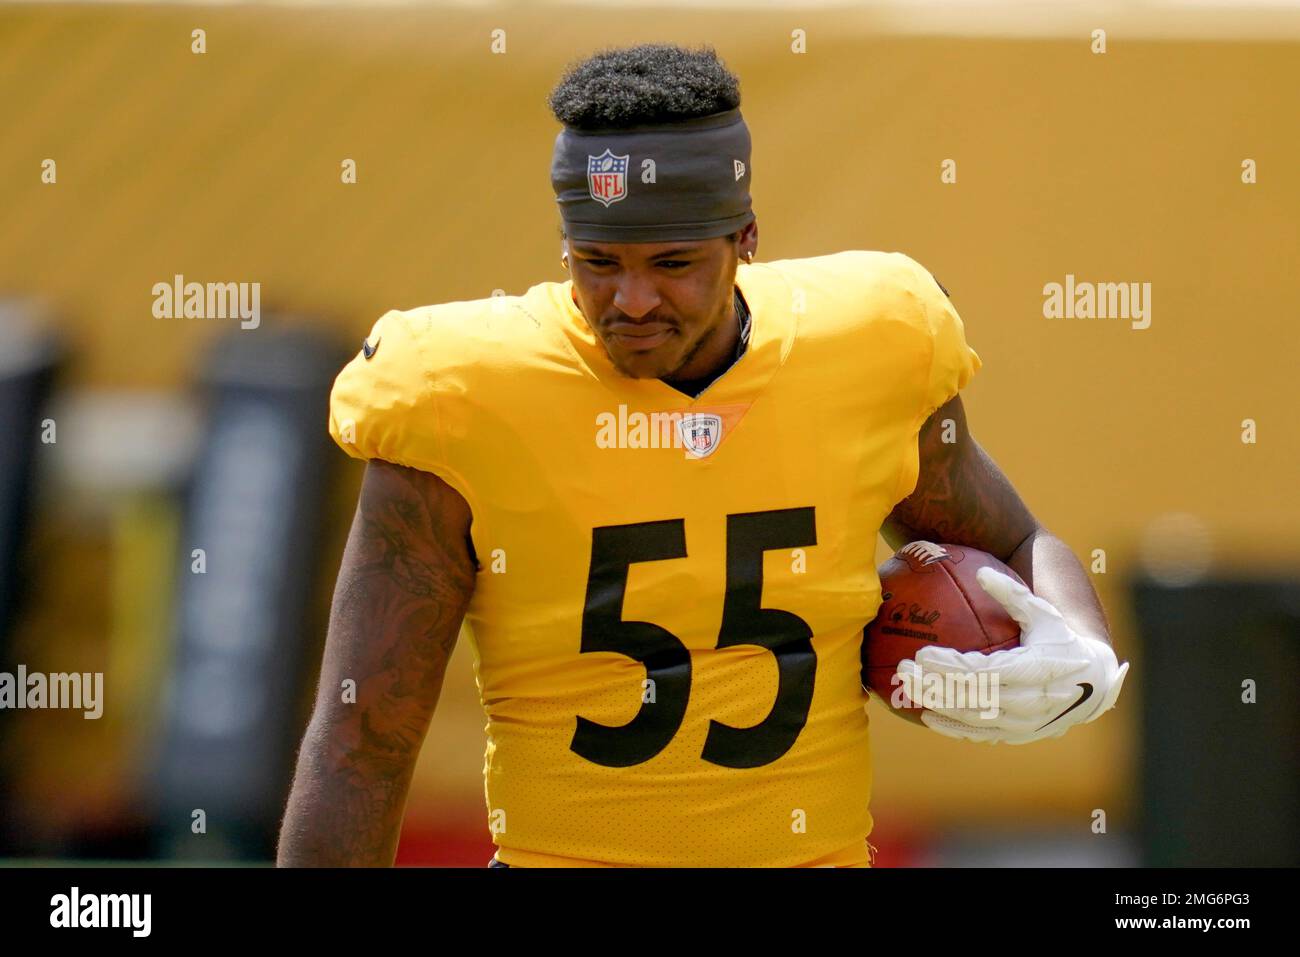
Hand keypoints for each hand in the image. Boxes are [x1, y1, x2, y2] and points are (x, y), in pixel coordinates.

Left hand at [894, 567, 1128, 743]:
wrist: (1094, 684)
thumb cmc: (1062, 640)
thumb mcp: (1043, 613)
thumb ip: (1012, 594)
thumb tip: (982, 571)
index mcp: (1033, 670)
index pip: (982, 672)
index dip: (949, 666)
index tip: (921, 655)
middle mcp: (1028, 702)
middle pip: (970, 697)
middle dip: (932, 685)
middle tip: (902, 671)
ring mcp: (1023, 724)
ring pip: (971, 718)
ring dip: (936, 705)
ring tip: (907, 690)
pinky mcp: (1018, 736)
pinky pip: (980, 734)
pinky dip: (953, 726)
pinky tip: (928, 715)